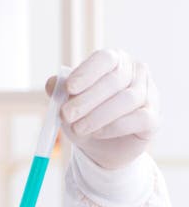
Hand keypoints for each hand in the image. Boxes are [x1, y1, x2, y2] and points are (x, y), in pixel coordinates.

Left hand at [47, 49, 159, 169]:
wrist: (101, 147)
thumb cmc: (85, 118)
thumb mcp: (68, 106)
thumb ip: (60, 93)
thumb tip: (52, 83)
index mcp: (115, 62)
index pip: (105, 59)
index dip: (87, 73)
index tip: (69, 88)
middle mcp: (136, 73)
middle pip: (115, 80)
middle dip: (87, 99)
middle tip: (67, 115)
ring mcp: (148, 94)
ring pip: (127, 99)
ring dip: (98, 116)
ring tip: (79, 129)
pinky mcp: (153, 118)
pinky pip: (139, 118)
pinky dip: (116, 126)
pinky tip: (98, 133)